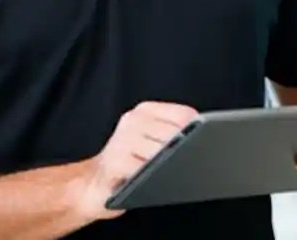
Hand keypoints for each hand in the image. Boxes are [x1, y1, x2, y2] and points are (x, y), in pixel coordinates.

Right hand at [74, 101, 198, 221]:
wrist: (91, 184)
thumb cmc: (128, 163)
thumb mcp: (149, 140)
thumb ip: (171, 134)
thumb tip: (205, 139)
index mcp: (145, 111)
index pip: (184, 114)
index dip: (198, 131)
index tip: (204, 143)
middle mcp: (133, 121)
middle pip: (176, 134)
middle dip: (186, 150)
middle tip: (187, 162)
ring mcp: (122, 140)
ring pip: (163, 153)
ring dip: (171, 166)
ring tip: (166, 172)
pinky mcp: (116, 162)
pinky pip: (147, 170)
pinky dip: (155, 178)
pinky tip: (152, 182)